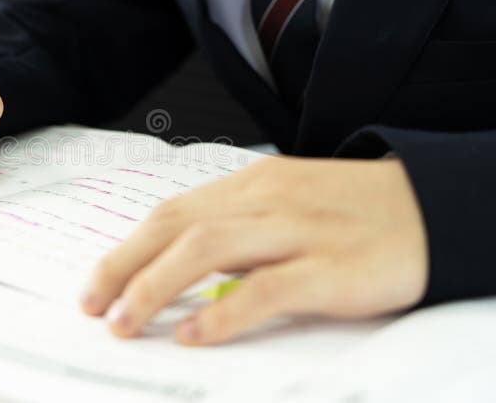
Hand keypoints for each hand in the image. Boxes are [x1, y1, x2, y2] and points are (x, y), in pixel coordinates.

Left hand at [80, 156, 428, 345]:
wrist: (429, 207)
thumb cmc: (350, 210)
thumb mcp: (283, 203)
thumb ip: (234, 227)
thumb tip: (179, 264)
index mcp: (248, 186)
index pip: (170, 214)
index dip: (125, 250)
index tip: (97, 283)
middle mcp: (263, 202)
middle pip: (174, 228)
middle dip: (123, 268)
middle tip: (94, 306)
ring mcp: (296, 232)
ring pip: (206, 251)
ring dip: (155, 288)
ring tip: (126, 322)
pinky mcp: (328, 268)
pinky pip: (265, 288)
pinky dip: (223, 314)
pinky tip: (195, 335)